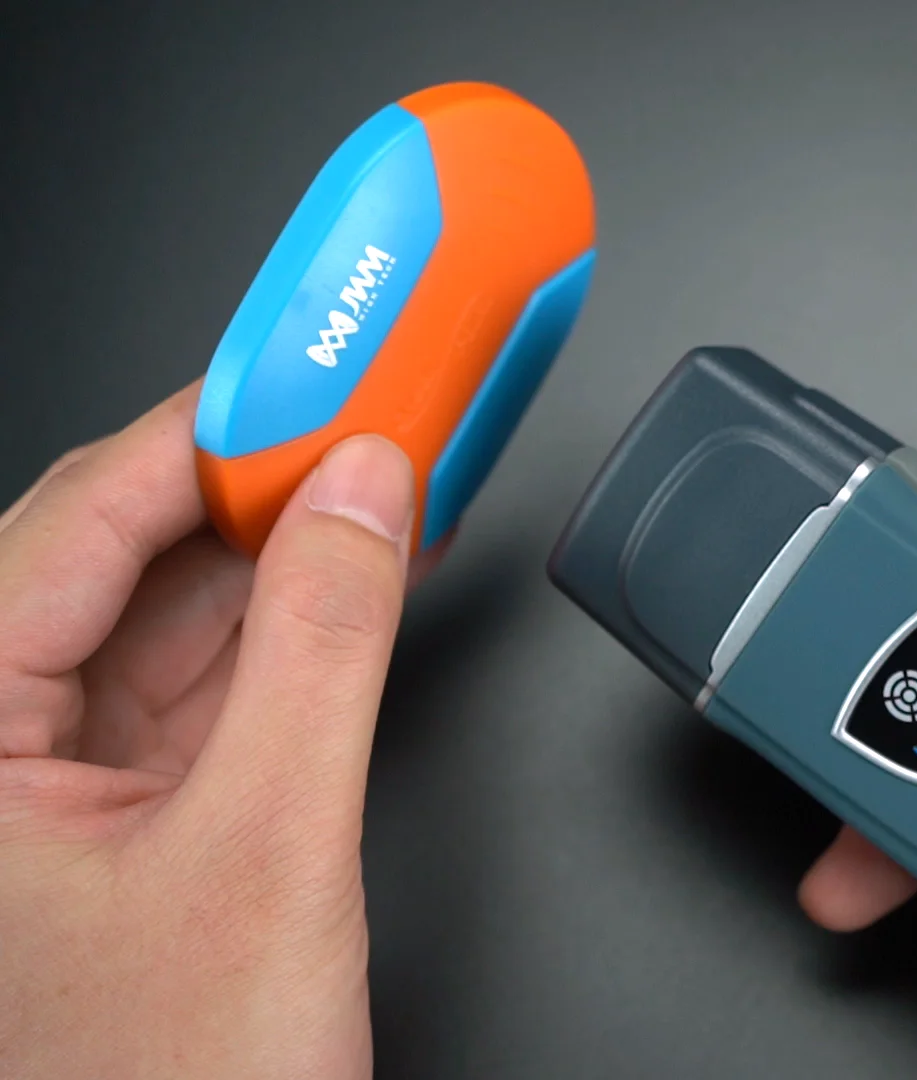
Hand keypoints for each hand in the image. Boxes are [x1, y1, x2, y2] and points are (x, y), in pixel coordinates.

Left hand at [0, 386, 422, 1077]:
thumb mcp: (269, 846)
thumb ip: (322, 647)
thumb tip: (363, 490)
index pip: (75, 522)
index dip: (205, 427)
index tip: (313, 359)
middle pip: (113, 554)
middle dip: (252, 477)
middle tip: (361, 402)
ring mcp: (49, 788)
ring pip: (162, 613)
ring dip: (278, 544)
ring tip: (377, 471)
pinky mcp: (123, 818)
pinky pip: (200, 679)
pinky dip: (286, 623)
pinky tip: (355, 570)